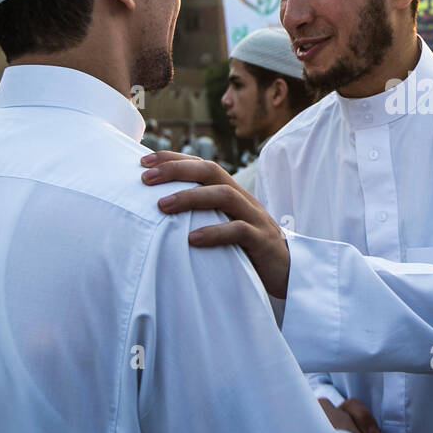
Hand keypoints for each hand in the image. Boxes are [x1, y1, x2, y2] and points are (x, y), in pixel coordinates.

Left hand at [140, 151, 289, 297]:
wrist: (288, 272)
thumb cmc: (247, 250)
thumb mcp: (223, 227)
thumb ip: (201, 217)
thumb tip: (157, 212)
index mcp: (232, 194)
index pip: (202, 165)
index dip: (174, 159)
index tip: (144, 160)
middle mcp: (243, 200)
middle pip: (212, 171)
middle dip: (177, 170)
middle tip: (146, 178)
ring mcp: (255, 218)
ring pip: (224, 195)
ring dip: (190, 198)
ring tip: (162, 206)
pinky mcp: (262, 240)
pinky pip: (239, 230)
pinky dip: (214, 233)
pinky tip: (192, 239)